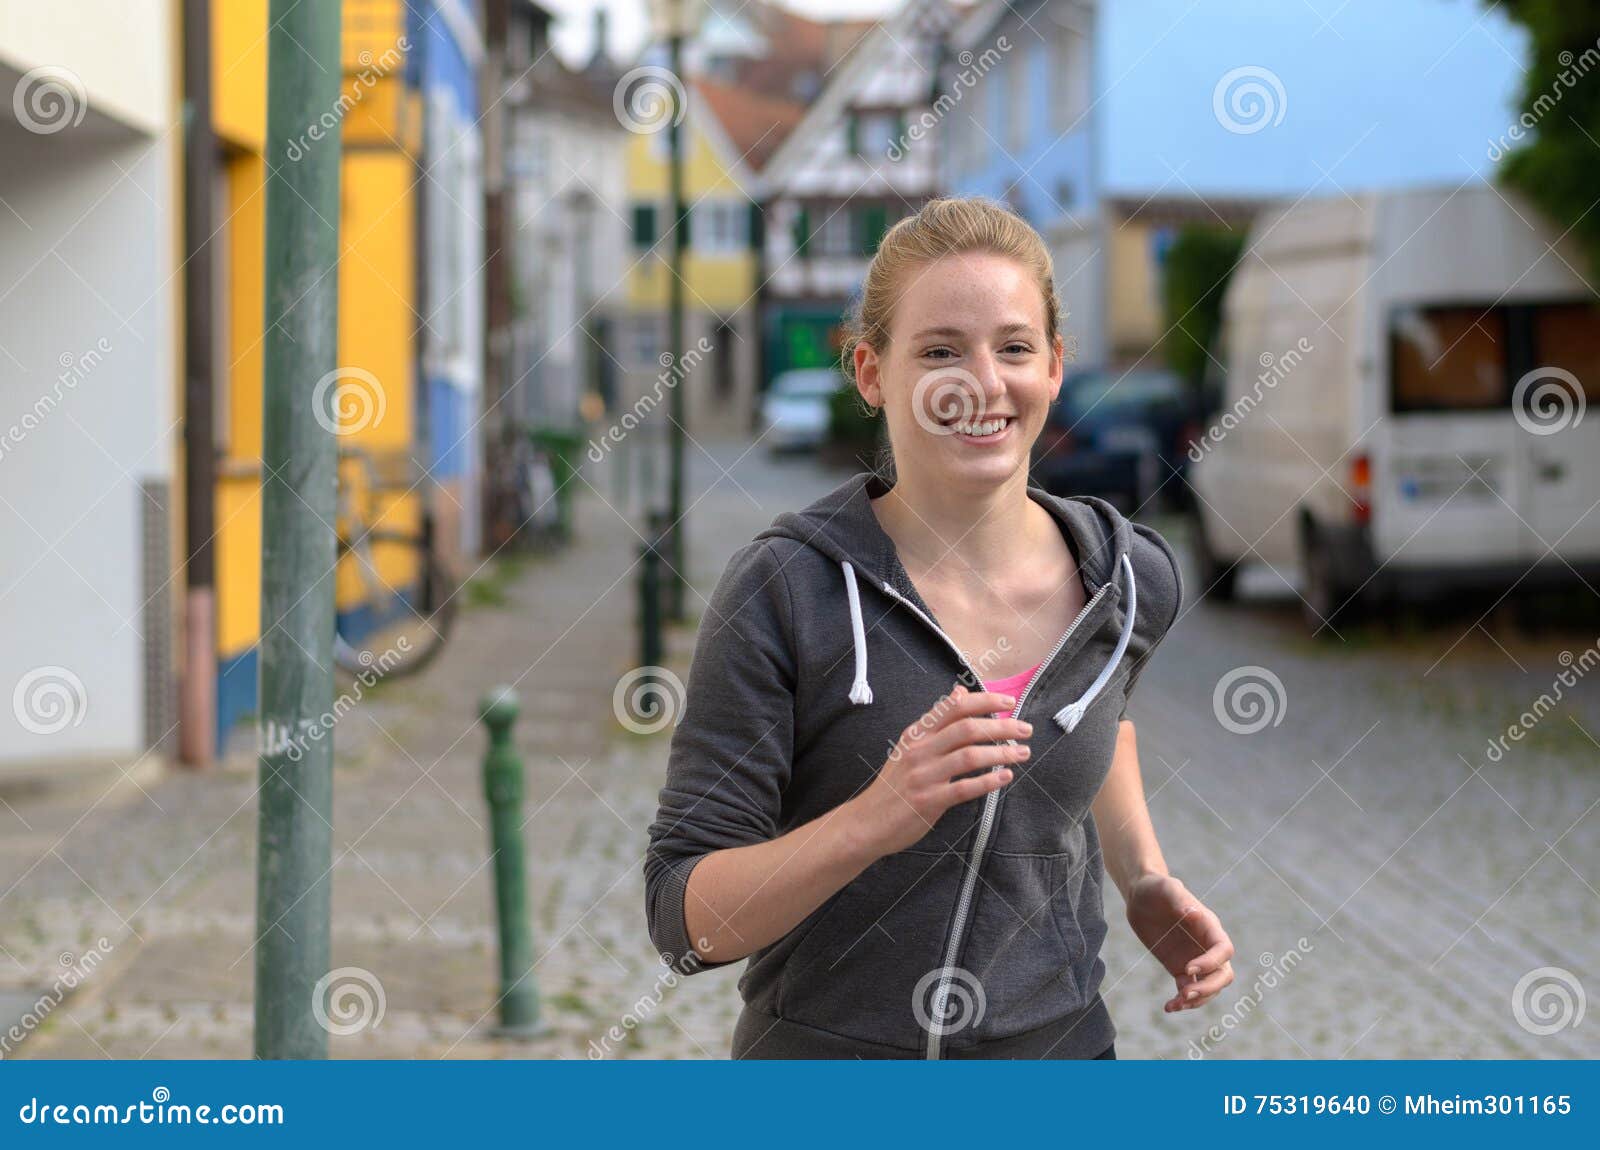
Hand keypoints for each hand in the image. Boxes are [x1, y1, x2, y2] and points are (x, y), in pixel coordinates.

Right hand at [845, 684, 1031, 857]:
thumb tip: (960, 692)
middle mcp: (919, 750)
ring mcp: (923, 775)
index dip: (984, 701)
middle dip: (1001, 726)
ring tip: (1022, 753)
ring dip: (1001, 753)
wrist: (867, 822)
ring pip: (969, 756)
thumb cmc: (894, 784)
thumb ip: (936, 721)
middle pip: (966, 728)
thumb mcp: (910, 746)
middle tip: (1026, 729)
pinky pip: (963, 788)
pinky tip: (1005, 777)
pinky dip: (987, 781)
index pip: (954, 707)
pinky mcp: (928, 801)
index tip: (1009, 703)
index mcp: (917, 734)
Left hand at [1125, 873, 1234, 1011]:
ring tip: (1174, 1005)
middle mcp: (1206, 945)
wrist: (1141, 896)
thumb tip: (1193, 914)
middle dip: (1209, 988)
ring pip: (1208, 987)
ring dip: (1197, 1000)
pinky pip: (1188, 990)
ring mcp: (1195, 959)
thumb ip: (1179, 898)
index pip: (1224, 950)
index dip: (1212, 962)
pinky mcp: (1180, 968)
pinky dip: (1182, 1001)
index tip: (1188, 968)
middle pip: (1223, 974)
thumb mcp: (1166, 888)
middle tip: (1185, 993)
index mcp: (1208, 926)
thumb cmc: (1156, 888)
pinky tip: (1169, 1007)